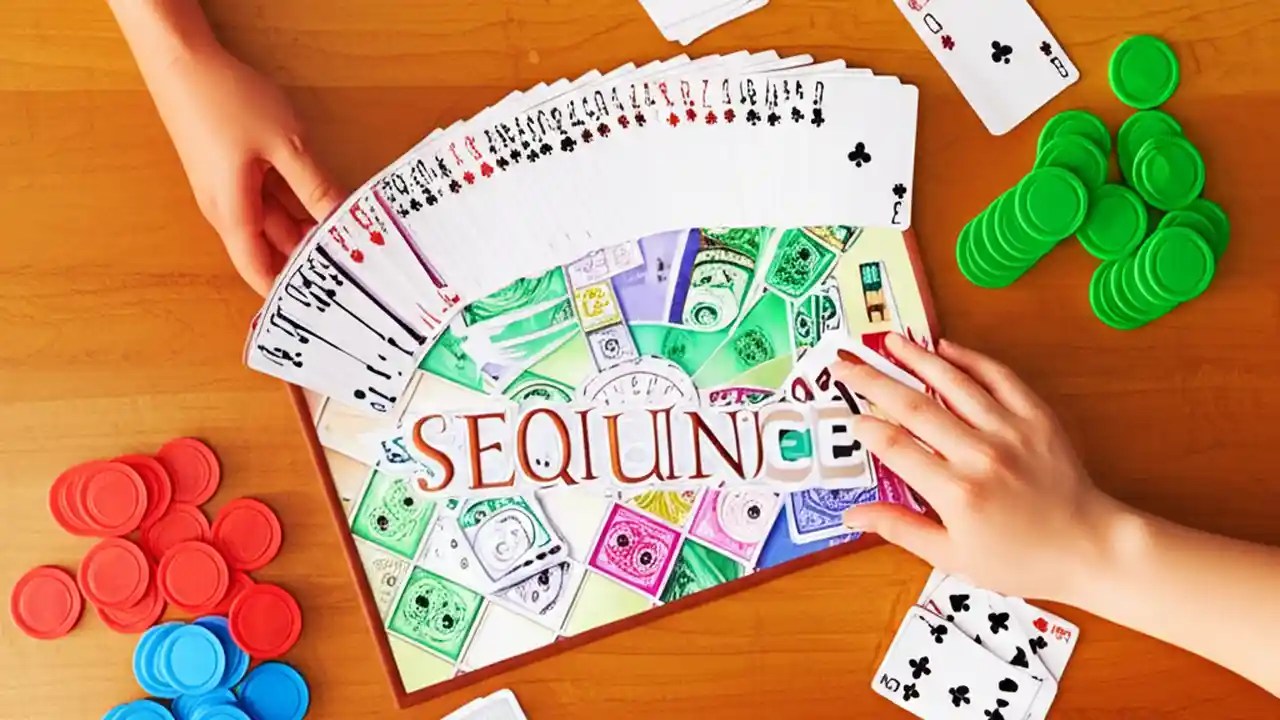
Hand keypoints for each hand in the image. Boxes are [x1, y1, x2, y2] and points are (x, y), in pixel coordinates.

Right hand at [147, 44, 344, 294]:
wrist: (182, 61)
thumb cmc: (225, 100)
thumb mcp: (286, 145)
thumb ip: (316, 187)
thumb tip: (345, 223)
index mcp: (232, 214)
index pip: (260, 273)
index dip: (290, 292)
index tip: (325, 301)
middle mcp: (227, 210)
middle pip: (271, 250)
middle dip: (308, 260)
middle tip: (353, 269)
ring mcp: (229, 191)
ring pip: (273, 224)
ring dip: (305, 230)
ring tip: (349, 237)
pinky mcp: (234, 172)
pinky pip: (268, 201)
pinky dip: (295, 206)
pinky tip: (326, 203)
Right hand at [834, 334, 1126, 601]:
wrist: (1090, 547)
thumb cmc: (1021, 560)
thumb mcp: (952, 557)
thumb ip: (900, 528)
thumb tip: (851, 515)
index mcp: (956, 493)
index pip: (896, 447)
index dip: (867, 428)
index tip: (852, 418)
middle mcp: (980, 455)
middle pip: (914, 407)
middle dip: (873, 381)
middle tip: (845, 364)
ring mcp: (1011, 431)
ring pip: (953, 383)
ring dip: (917, 359)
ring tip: (889, 341)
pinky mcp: (1036, 417)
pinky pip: (999, 377)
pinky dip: (971, 359)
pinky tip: (945, 348)